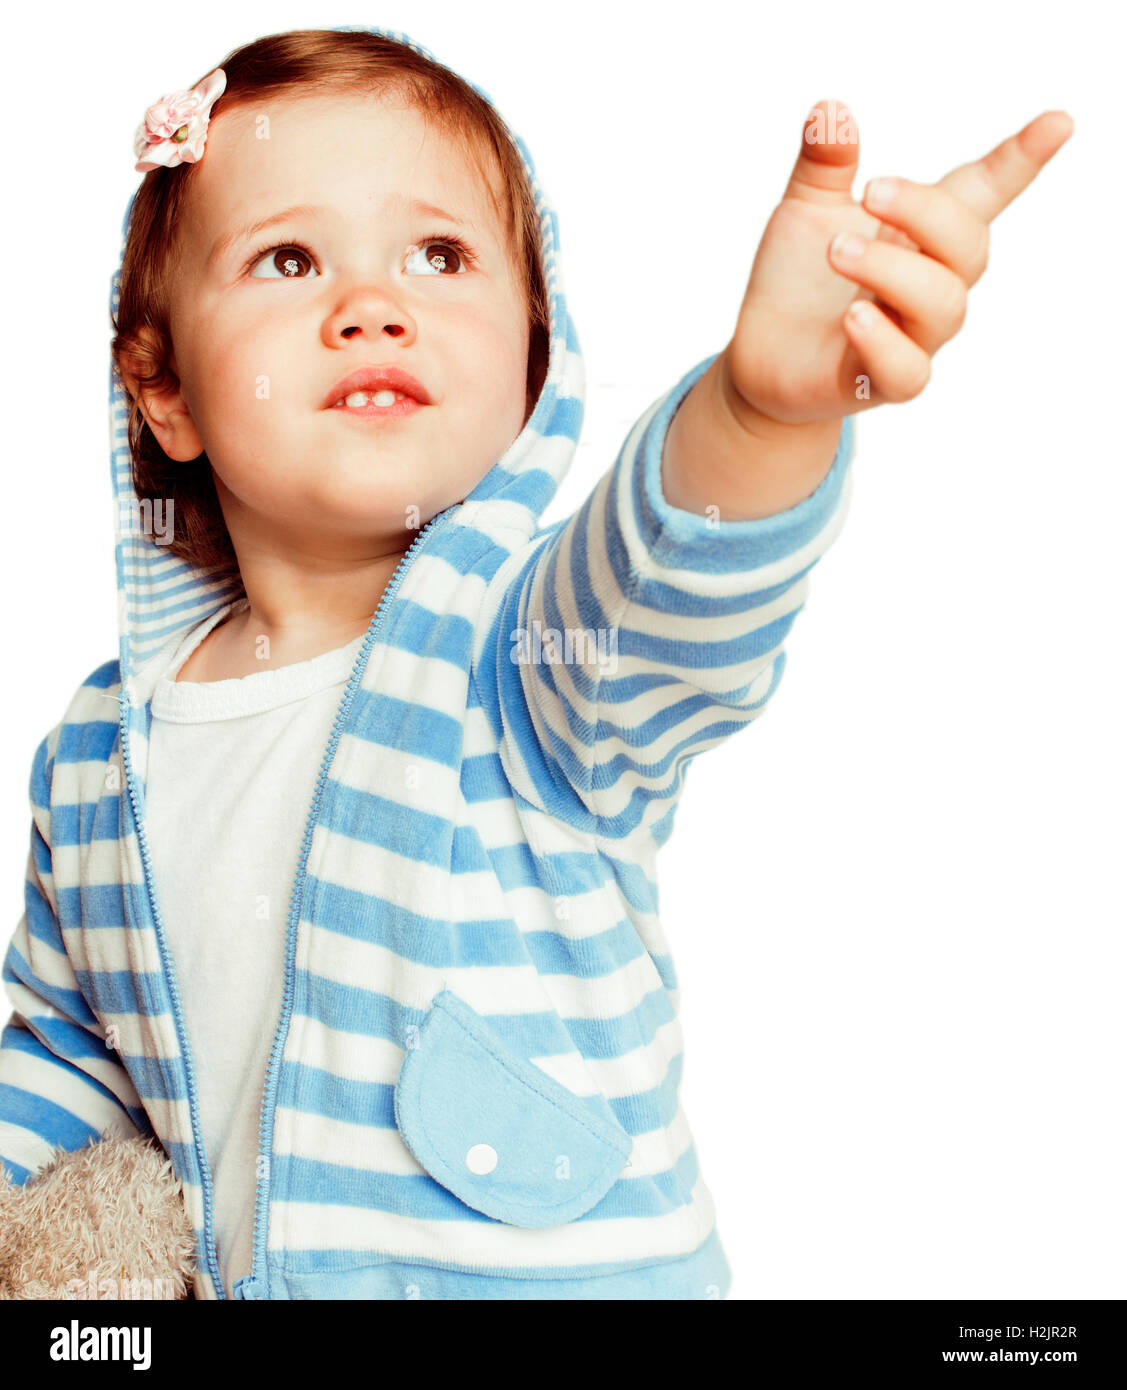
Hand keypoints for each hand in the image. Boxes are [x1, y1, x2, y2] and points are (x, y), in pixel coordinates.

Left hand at [721, 100, 1073, 427]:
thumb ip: (823, 164)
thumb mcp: (804, 210)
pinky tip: (852, 317)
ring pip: (942, 304)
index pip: (984, 192)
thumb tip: (829, 112)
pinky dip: (883, 341)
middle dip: (924, 211)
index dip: (1021, 160)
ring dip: (891, 269)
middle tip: (870, 189)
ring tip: (838, 250)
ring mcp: (912, 336)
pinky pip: (907, 370)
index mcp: (920, 234)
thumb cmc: (796, 282)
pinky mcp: (880, 382)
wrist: (758, 357)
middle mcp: (929, 283)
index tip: (1058, 123)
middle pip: (968, 244)